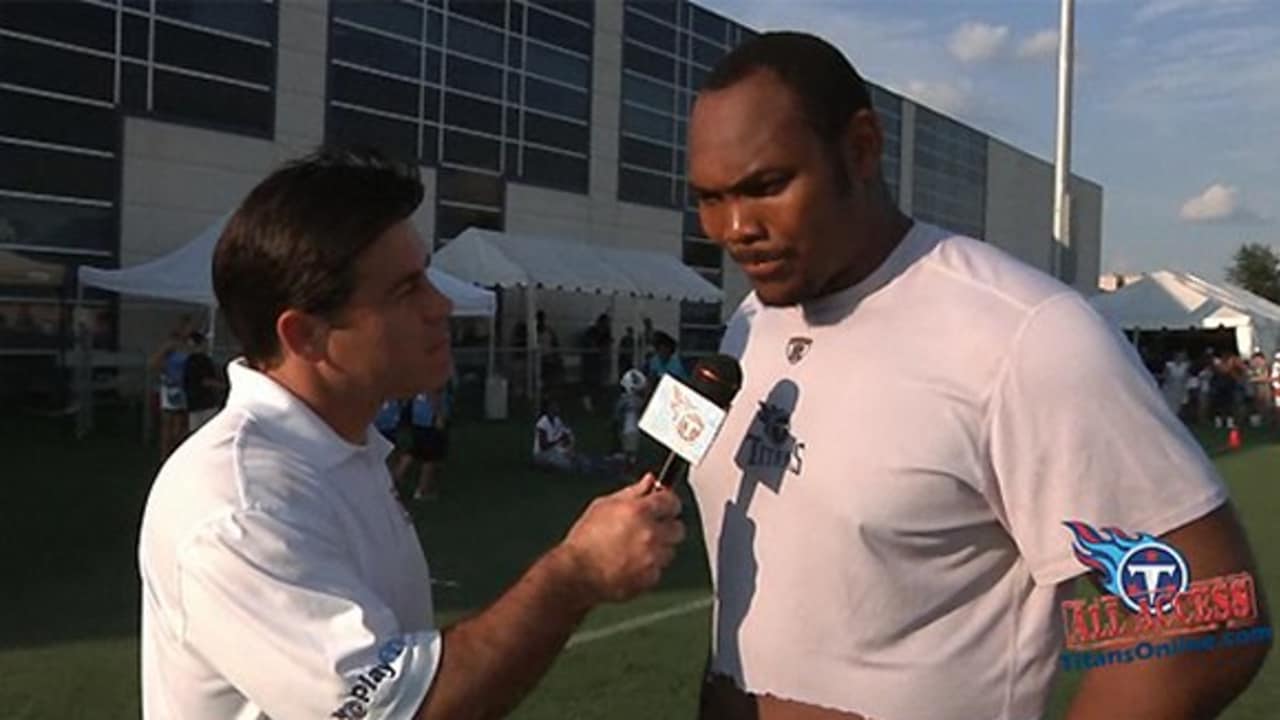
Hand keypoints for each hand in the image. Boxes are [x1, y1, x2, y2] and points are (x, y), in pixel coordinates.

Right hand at [560, 473, 684, 603]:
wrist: (577, 573)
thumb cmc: (585, 540)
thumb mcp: (604, 505)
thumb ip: (632, 492)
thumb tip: (648, 481)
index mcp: (639, 511)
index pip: (671, 501)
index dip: (668, 502)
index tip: (665, 505)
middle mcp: (650, 534)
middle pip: (678, 527)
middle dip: (667, 526)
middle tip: (651, 528)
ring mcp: (652, 558)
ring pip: (671, 549)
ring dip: (660, 547)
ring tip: (638, 548)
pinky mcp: (650, 577)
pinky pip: (660, 568)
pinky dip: (651, 566)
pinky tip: (634, 562)